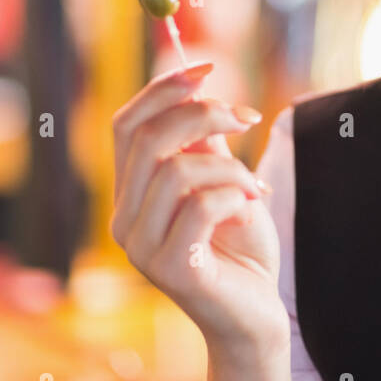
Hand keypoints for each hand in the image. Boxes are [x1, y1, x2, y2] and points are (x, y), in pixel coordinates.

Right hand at [111, 63, 286, 354]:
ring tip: (256, 186)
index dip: (164, 88)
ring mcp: (142, 247)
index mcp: (130, 193)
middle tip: (249, 117)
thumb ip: (206, 144)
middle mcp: (124, 219)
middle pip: (148, 139)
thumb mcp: (226, 182)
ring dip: (231, 167)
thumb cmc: (241, 247)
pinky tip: (251, 209)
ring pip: (177, 171)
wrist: (256, 313)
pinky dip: (236, 196)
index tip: (208, 66)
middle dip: (205, 115)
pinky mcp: (171, 269)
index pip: (126, 124)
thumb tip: (198, 88)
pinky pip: (200, 207)